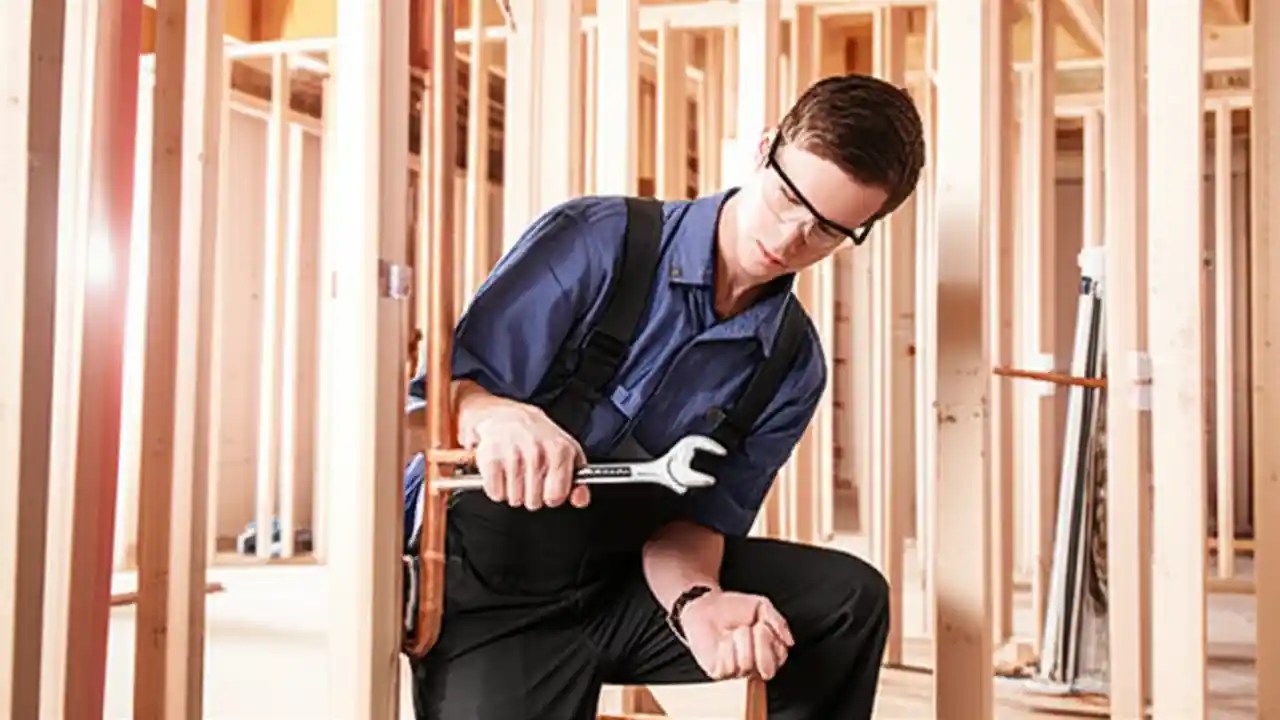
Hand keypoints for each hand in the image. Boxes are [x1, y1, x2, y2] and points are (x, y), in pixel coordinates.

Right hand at [460, 399, 588, 509]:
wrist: (504, 416)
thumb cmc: (537, 436)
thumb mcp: (567, 451)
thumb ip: (578, 479)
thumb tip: (580, 499)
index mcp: (559, 450)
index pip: (556, 496)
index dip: (552, 496)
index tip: (549, 487)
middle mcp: (536, 452)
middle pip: (534, 502)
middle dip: (531, 494)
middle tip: (529, 475)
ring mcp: (512, 455)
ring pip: (514, 499)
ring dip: (513, 491)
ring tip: (515, 470)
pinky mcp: (491, 459)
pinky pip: (496, 493)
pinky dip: (496, 488)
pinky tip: (502, 471)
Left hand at [679, 590, 793, 680]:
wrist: (705, 604)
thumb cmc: (732, 607)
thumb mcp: (762, 607)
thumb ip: (778, 622)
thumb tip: (790, 642)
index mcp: (768, 652)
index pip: (781, 657)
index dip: (772, 640)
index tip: (762, 624)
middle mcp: (754, 666)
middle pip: (768, 669)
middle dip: (760, 644)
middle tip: (751, 627)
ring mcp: (737, 671)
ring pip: (747, 663)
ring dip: (740, 640)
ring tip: (733, 632)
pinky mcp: (719, 673)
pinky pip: (729, 665)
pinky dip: (726, 647)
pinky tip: (722, 641)